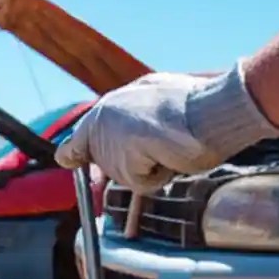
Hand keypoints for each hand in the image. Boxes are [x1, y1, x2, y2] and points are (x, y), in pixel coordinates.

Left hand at [55, 67, 278, 193]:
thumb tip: (130, 131)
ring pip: (125, 174)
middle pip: (104, 160)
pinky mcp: (122, 161)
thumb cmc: (197, 101)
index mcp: (112, 102)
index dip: (75, 151)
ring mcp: (110, 141)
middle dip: (128, 165)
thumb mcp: (158, 95)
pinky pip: (140, 183)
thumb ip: (136, 113)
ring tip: (171, 146)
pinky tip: (170, 156)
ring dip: (149, 168)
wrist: (211, 108)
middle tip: (157, 151)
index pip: (83, 133)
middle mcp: (104, 119)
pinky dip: (158, 176)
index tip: (67, 160)